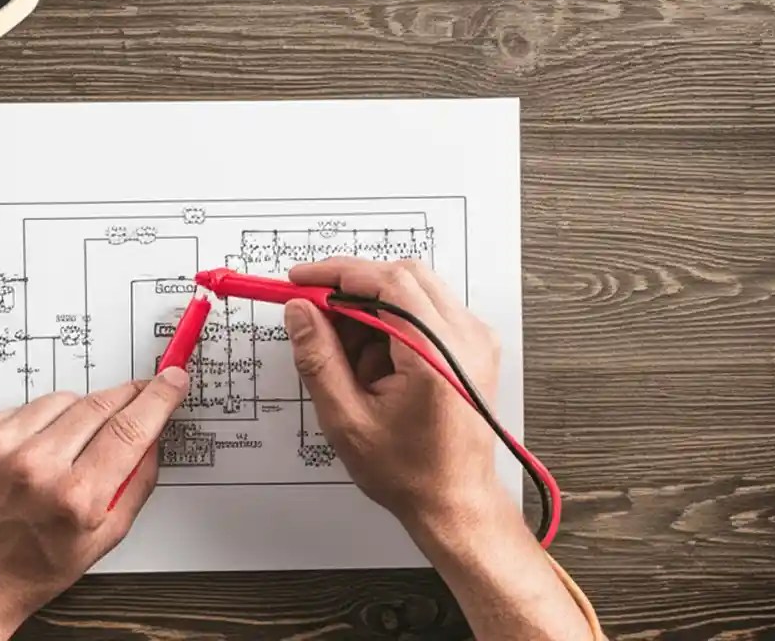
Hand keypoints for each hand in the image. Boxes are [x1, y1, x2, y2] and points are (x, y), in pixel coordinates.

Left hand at [0, 369, 189, 639]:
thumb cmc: (33, 566)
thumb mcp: (104, 537)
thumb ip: (137, 483)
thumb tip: (154, 437)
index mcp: (75, 498)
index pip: (130, 429)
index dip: (158, 398)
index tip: (171, 379)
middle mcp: (37, 467)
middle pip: (101, 405)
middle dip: (127, 397)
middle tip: (138, 396)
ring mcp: (3, 447)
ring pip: (66, 399)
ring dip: (82, 412)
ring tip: (73, 447)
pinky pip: (29, 406)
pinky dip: (44, 420)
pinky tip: (39, 449)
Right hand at [281, 257, 503, 533]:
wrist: (455, 502)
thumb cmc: (411, 472)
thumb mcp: (347, 419)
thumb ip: (319, 359)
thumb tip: (300, 313)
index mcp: (436, 355)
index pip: (387, 282)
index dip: (337, 273)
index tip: (302, 280)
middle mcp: (465, 338)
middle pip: (402, 276)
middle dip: (352, 288)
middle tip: (315, 312)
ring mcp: (474, 339)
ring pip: (413, 291)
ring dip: (371, 309)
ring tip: (349, 357)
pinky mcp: (472, 346)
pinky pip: (426, 312)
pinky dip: (392, 324)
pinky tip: (374, 365)